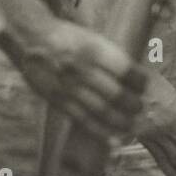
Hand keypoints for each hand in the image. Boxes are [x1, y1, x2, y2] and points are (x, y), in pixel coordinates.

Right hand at [16, 18, 145, 141]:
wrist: (31, 38)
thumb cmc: (66, 36)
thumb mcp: (91, 38)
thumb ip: (109, 57)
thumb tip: (133, 76)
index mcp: (94, 50)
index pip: (125, 70)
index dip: (139, 82)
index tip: (145, 85)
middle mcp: (82, 70)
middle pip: (116, 94)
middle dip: (133, 105)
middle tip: (140, 107)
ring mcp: (69, 87)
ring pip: (101, 111)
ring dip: (121, 121)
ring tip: (132, 126)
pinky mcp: (58, 100)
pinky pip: (83, 120)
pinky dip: (101, 132)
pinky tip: (114, 139)